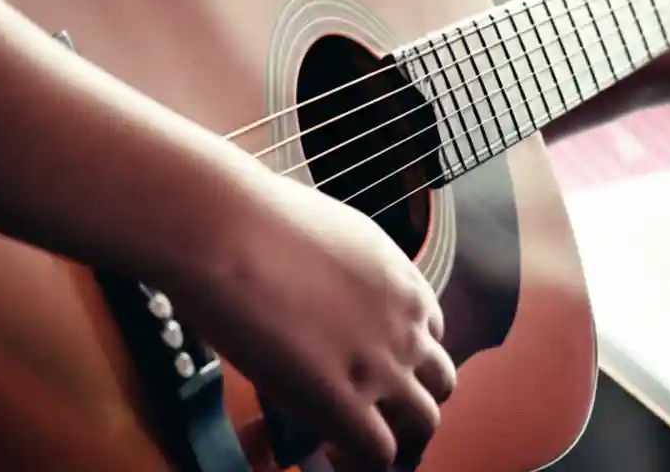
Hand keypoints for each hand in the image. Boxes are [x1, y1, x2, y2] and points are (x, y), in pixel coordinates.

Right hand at [159, 170, 454, 470]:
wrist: (230, 230)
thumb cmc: (260, 221)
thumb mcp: (335, 235)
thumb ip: (348, 270)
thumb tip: (326, 288)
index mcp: (405, 282)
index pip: (431, 335)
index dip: (405, 359)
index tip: (375, 372)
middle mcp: (406, 324)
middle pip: (440, 382)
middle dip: (412, 403)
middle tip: (376, 418)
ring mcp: (381, 365)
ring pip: (423, 423)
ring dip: (397, 440)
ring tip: (358, 449)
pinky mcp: (344, 400)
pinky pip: (378, 452)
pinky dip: (362, 462)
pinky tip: (331, 454)